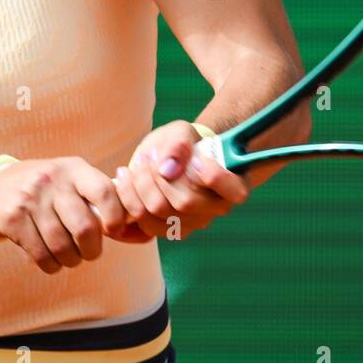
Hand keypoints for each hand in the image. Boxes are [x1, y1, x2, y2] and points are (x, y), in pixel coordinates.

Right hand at [0, 156, 147, 274]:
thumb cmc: (46, 189)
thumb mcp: (71, 181)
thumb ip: (98, 199)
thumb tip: (132, 228)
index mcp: (74, 169)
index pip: (105, 191)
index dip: (116, 216)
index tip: (114, 231)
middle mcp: (53, 180)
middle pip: (85, 227)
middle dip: (92, 249)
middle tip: (90, 253)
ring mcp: (31, 199)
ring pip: (62, 245)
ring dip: (71, 261)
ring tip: (71, 258)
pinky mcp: (13, 219)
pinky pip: (40, 254)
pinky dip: (51, 265)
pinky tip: (52, 261)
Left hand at [115, 121, 249, 240]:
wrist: (171, 158)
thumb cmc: (183, 144)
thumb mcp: (182, 132)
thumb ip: (178, 144)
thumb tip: (167, 168)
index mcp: (233, 184)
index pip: (234, 191)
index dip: (215, 176)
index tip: (196, 158)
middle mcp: (217, 209)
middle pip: (185, 202)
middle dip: (159, 175)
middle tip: (151, 155)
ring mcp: (194, 223)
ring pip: (160, 211)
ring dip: (141, 184)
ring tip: (138, 163)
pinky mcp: (171, 230)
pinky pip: (145, 223)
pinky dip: (130, 198)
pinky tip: (127, 179)